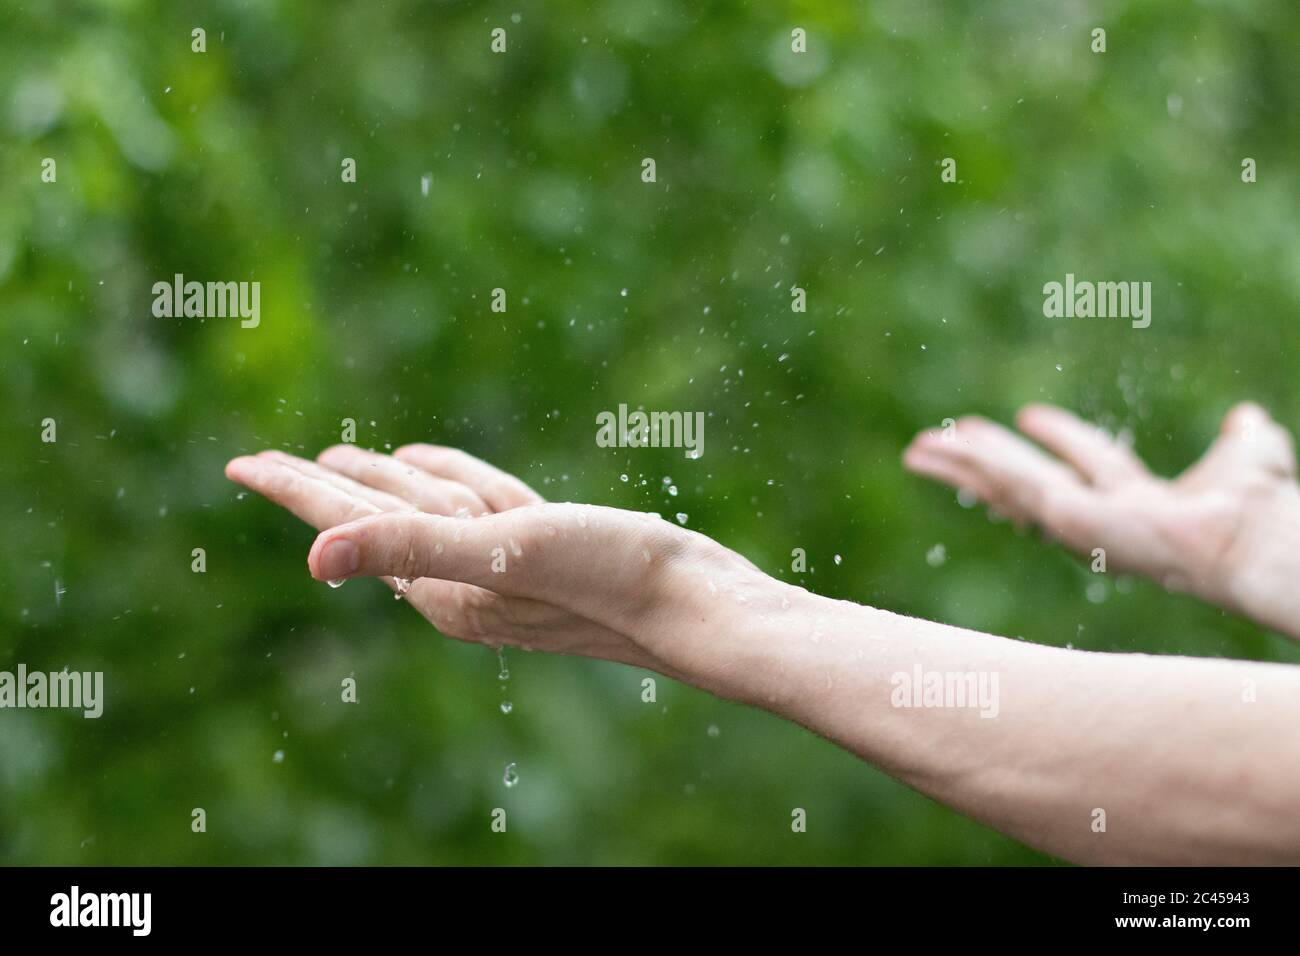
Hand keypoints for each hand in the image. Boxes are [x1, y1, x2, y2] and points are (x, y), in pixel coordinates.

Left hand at [225, 445, 772, 684]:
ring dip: (381, 483)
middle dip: (320, 490)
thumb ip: (410, 547)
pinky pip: (478, 504)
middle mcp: (464, 580)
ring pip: (426, 510)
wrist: (695, 603)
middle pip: (375, 520)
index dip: (294, 491)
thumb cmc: (606, 579)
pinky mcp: (545, 546)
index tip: (240, 463)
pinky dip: (450, 479)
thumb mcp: (504, 552)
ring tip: (342, 460)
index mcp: (443, 584)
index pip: (349, 528)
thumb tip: (314, 559)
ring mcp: (505, 564)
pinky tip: (434, 466)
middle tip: (265, 463)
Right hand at [903, 402, 1299, 637]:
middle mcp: (1098, 516)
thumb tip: (1248, 418)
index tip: (1027, 416)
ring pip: (1008, 486)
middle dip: (983, 463)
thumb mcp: (1249, 455)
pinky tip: (952, 448)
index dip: (1059, 439)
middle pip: (1027, 483)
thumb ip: (1243, 439)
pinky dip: (980, 465)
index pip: (1086, 464)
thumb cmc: (1260, 509)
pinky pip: (1015, 484)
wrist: (1253, 539)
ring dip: (963, 466)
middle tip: (940, 443)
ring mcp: (1078, 521)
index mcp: (1136, 502)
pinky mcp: (1068, 519)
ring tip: (920, 447)